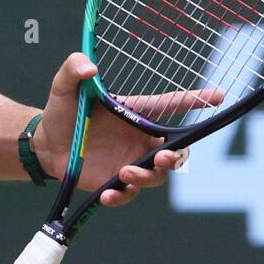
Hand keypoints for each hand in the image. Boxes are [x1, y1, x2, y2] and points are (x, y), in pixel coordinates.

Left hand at [32, 52, 223, 206]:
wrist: (45, 144)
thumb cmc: (62, 111)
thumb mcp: (65, 86)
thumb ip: (73, 68)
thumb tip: (89, 66)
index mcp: (135, 113)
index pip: (171, 105)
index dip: (196, 100)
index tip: (218, 95)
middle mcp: (139, 139)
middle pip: (175, 151)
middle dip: (175, 156)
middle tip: (161, 156)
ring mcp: (130, 161)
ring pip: (157, 175)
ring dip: (147, 176)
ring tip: (125, 172)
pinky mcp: (115, 181)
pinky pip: (128, 194)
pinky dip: (122, 196)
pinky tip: (108, 193)